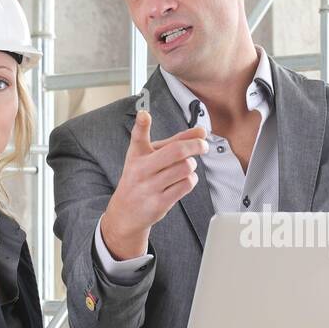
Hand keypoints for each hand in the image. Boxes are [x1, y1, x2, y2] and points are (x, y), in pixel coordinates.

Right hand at [102, 110, 208, 258]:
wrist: (125, 212)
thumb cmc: (141, 178)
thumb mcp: (150, 156)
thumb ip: (175, 142)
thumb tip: (201, 131)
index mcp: (137, 154)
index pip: (138, 137)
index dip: (141, 124)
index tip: (144, 115)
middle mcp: (141, 169)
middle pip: (176, 151)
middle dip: (196, 145)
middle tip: (203, 145)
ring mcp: (150, 187)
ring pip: (185, 168)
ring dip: (192, 166)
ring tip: (188, 166)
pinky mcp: (159, 202)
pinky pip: (186, 185)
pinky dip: (191, 180)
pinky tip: (186, 179)